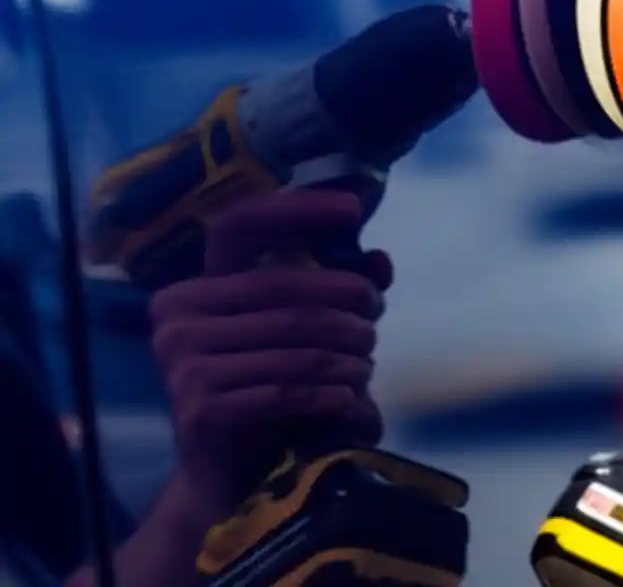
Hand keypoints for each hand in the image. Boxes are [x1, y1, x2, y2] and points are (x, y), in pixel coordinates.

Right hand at [148, 190, 391, 521]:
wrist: (232, 479)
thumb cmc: (271, 394)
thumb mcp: (305, 337)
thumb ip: (338, 294)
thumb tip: (379, 259)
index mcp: (198, 288)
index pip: (242, 226)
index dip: (298, 210)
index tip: (353, 208)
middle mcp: (177, 315)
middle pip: (288, 290)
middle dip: (347, 306)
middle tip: (374, 328)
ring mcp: (181, 362)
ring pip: (296, 343)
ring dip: (347, 357)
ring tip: (364, 369)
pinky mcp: (198, 408)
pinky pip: (284, 390)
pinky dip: (328, 394)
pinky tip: (348, 401)